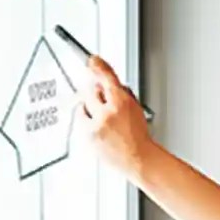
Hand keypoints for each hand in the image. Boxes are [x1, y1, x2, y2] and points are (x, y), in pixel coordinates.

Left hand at [77, 55, 155, 179]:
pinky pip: (80, 121)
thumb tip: (105, 84)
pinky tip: (99, 129)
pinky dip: (86, 122)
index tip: (92, 60)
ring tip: (103, 120)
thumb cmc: (138, 136)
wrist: (138, 159)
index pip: (107, 79)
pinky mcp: (87, 136)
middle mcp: (107, 113)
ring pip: (82, 106)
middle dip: (94, 92)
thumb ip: (120, 94)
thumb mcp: (135, 109)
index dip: (98, 67)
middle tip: (101, 99)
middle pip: (90, 91)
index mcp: (122, 103)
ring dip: (89, 108)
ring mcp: (95, 125)